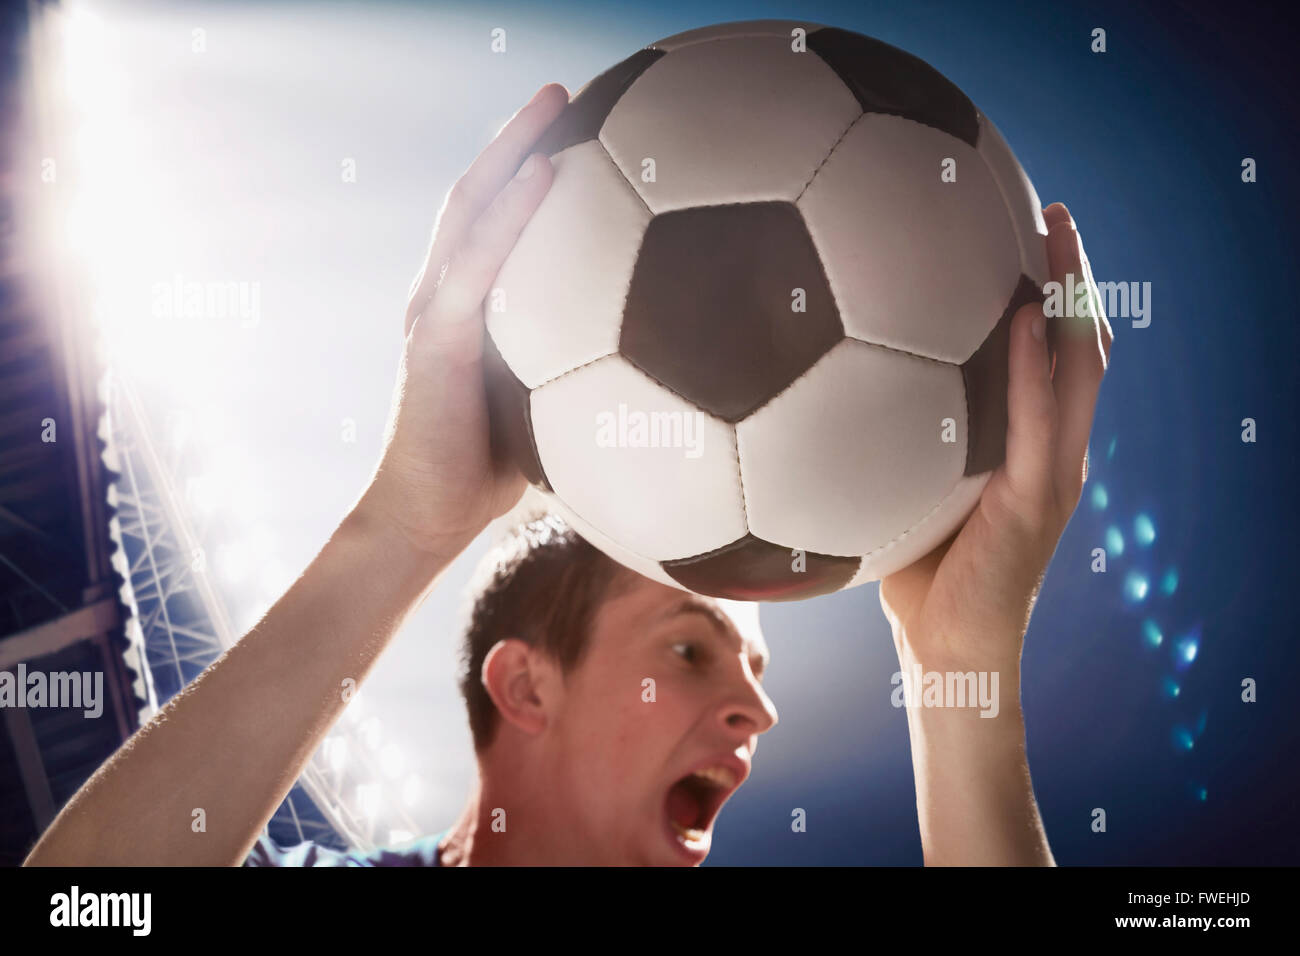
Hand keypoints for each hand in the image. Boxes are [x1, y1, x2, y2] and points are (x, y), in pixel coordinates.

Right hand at [356, 83, 567, 561]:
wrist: (423, 523)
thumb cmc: (487, 475)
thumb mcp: (545, 414)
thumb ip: (579, 379)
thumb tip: (659, 373)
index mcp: (469, 309)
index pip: (495, 222)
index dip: (527, 170)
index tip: (579, 130)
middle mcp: (446, 297)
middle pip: (480, 194)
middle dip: (521, 135)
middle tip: (567, 88)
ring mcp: (433, 313)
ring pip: (470, 210)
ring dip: (513, 148)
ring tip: (556, 98)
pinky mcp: (433, 341)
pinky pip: (475, 264)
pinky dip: (509, 215)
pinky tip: (549, 172)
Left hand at [879, 203, 1112, 673]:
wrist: (948, 650)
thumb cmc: (919, 576)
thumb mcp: (907, 496)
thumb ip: (895, 446)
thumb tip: (826, 391)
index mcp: (1029, 449)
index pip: (1055, 358)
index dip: (1055, 296)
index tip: (1029, 237)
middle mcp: (1053, 451)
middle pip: (1081, 346)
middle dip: (1075, 277)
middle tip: (1054, 212)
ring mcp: (1054, 473)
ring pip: (1081, 369)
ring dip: (1072, 299)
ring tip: (1056, 236)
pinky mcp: (1038, 499)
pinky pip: (1039, 420)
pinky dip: (1034, 367)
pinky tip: (1020, 316)